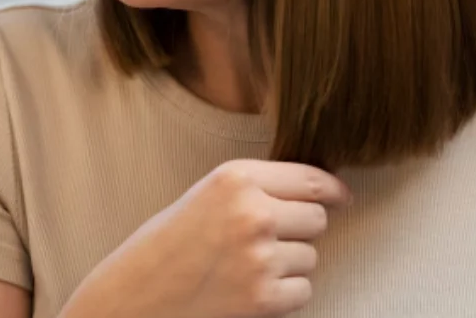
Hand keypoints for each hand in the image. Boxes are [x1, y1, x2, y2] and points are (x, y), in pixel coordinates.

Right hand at [62, 159, 352, 317]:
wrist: (134, 296)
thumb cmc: (165, 244)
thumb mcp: (206, 195)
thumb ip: (254, 188)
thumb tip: (317, 192)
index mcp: (236, 178)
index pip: (311, 180)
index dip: (332, 191)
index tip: (341, 197)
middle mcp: (253, 212)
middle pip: (316, 219)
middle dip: (299, 231)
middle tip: (266, 240)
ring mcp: (260, 257)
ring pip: (310, 257)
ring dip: (289, 264)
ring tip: (246, 267)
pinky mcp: (264, 298)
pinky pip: (303, 290)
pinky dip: (284, 294)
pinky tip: (250, 290)